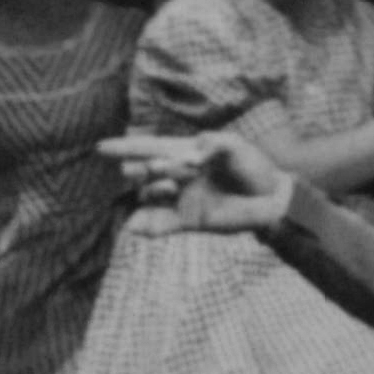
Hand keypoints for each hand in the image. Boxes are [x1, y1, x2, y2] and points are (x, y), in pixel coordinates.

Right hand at [121, 127, 299, 233]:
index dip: (126, 147)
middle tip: (145, 170)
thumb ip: (214, 144)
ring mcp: (181, 198)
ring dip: (150, 194)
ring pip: (150, 197)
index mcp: (185, 153)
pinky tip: (135, 228)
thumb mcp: (236, 147)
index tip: (101, 148)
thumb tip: (193, 150)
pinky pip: (161, 224)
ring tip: (163, 190)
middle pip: (147, 172)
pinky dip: (147, 227)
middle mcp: (177, 176)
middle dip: (142, 170)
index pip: (150, 147)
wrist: (271, 199)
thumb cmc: (254, 166)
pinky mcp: (188, 220)